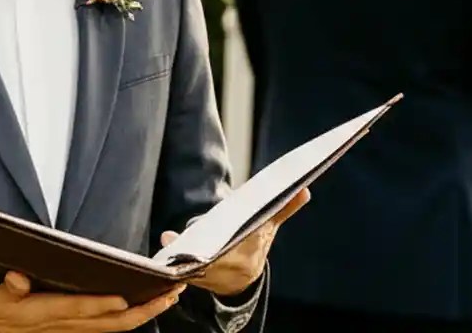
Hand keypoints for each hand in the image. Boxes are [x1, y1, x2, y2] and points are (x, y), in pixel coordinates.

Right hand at [0, 271, 183, 332]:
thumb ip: (8, 290)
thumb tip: (17, 279)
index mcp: (46, 314)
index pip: (77, 309)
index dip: (99, 305)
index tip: (122, 300)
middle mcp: (68, 325)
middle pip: (111, 323)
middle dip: (143, 311)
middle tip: (169, 293)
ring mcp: (78, 330)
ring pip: (118, 327)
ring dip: (147, 313)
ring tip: (170, 296)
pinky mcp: (83, 330)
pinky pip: (114, 327)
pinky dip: (137, 317)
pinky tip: (152, 304)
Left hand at [160, 188, 310, 296]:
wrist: (241, 280)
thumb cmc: (254, 245)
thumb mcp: (268, 228)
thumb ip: (283, 209)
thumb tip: (304, 190)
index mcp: (252, 251)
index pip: (243, 241)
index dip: (233, 234)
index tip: (222, 224)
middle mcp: (235, 265)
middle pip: (217, 253)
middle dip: (202, 241)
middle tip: (188, 229)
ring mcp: (216, 275)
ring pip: (198, 262)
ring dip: (185, 249)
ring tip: (171, 237)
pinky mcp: (198, 279)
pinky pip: (185, 269)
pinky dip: (176, 257)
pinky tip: (167, 242)